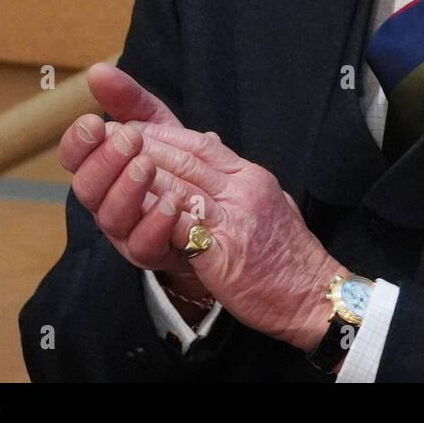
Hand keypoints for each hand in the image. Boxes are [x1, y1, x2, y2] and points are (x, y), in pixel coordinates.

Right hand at [57, 64, 212, 298]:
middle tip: (128, 138)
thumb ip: (131, 101)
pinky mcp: (154, 254)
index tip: (93, 122)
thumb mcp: (161, 129)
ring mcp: (127, 232)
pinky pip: (144, 245)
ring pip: (111, 218)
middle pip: (87, 189)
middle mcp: (108, 202)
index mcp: (104, 171)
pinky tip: (172, 203)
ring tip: (147, 165)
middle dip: (104, 161)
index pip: (75, 158)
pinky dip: (155, 224)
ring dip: (127, 189)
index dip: (77, 143)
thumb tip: (98, 70)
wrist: (215, 217)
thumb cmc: (177, 168)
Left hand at [124, 117, 345, 352]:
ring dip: (139, 175)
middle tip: (109, 139)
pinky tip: (128, 209)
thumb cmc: (289, 255)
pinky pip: (179, 225)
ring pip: (178, 185)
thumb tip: (214, 147)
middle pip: (185, 158)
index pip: (202, 143)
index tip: (134, 129)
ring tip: (110, 168)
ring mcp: (234, 218)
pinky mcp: (223, 251)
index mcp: (252, 176)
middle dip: (143, 147)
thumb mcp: (270, 202)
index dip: (163, 134)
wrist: (313, 293)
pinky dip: (152, 214)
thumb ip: (238, 177)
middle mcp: (243, 190)